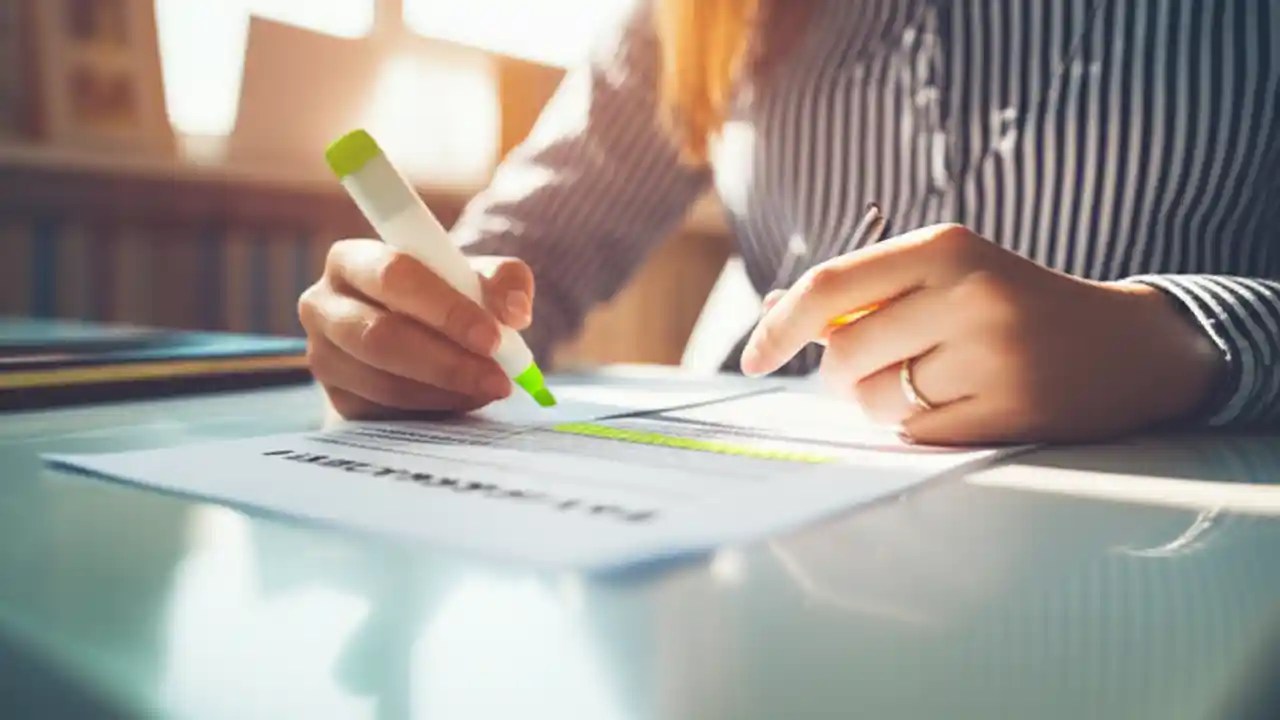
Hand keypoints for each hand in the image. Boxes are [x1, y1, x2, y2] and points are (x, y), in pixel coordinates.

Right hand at [298, 240, 534, 418]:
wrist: (413, 338)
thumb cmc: (444, 297)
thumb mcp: (478, 277)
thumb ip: (504, 282)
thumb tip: (515, 311)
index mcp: (352, 259)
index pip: (393, 275)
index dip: (444, 307)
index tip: (492, 337)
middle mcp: (322, 305)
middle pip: (380, 336)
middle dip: (447, 361)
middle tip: (500, 378)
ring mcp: (323, 356)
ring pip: (384, 381)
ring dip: (446, 389)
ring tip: (491, 387)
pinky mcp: (335, 398)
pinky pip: (385, 411)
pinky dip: (434, 408)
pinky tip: (465, 399)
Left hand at [742, 225, 1223, 443]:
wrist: (1126, 346)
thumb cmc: (1014, 305)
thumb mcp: (949, 271)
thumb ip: (866, 290)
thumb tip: (778, 317)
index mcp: (946, 246)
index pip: (829, 287)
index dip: (778, 326)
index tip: (753, 356)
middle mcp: (968, 294)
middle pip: (844, 356)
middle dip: (844, 376)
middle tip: (879, 370)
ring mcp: (992, 356)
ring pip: (876, 401)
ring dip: (883, 403)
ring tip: (932, 382)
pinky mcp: (1008, 412)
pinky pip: (916, 434)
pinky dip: (918, 427)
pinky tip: (959, 405)